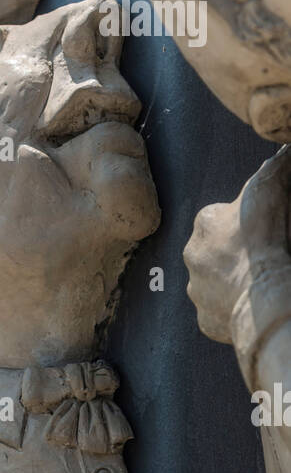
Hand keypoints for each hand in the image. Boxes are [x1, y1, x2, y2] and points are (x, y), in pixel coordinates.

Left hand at [184, 146, 290, 346]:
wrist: (263, 299)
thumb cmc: (266, 241)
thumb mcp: (270, 191)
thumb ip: (274, 168)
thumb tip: (283, 151)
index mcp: (205, 223)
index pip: (220, 217)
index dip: (243, 223)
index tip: (260, 231)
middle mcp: (192, 257)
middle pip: (213, 251)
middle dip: (233, 254)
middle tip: (259, 259)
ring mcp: (197, 292)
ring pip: (213, 282)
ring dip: (231, 282)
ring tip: (256, 284)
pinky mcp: (205, 321)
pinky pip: (217, 312)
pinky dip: (232, 309)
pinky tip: (251, 306)